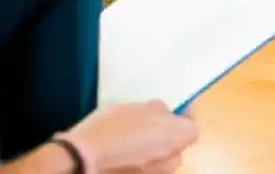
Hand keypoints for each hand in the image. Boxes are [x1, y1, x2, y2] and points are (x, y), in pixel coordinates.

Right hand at [62, 100, 198, 172]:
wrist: (84, 160)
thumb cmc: (113, 127)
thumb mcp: (137, 106)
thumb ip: (157, 110)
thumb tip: (163, 113)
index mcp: (181, 136)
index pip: (190, 124)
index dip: (179, 116)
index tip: (167, 110)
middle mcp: (175, 160)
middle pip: (175, 144)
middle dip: (164, 135)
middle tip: (145, 125)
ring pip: (160, 159)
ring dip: (151, 151)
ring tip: (129, 142)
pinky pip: (145, 169)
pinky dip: (138, 163)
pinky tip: (121, 156)